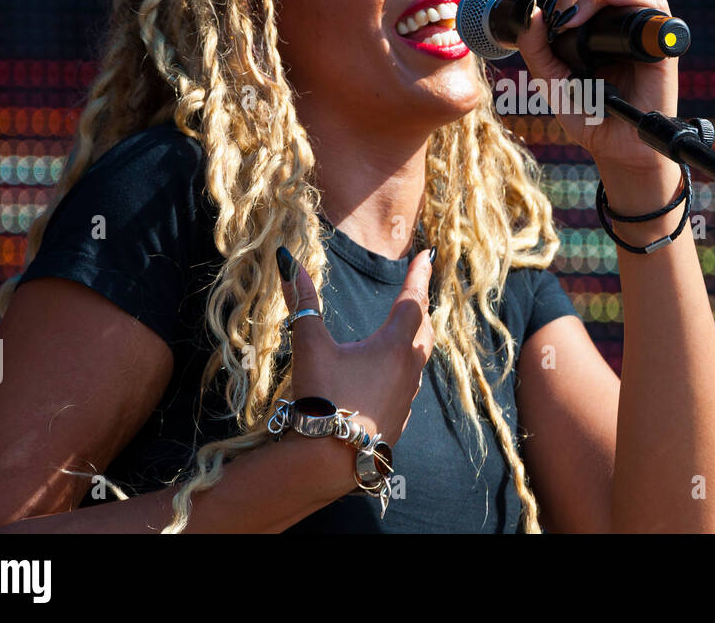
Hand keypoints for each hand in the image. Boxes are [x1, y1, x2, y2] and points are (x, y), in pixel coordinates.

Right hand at [277, 246, 434, 446]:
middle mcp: (408, 370)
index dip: (418, 276)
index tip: (427, 256)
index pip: (413, 300)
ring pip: (418, 361)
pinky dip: (404, 373)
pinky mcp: (399, 421)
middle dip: (421, 307)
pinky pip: (408, 388)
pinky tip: (392, 379)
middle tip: (419, 290)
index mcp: (393, 346)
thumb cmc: (322, 398)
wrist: (328, 460)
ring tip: (410, 330)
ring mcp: (407, 398)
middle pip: (424, 330)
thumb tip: (288, 260)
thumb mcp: (310, 345)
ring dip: (415, 340)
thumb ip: (303, 302)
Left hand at [514, 0, 678, 172]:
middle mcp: (621, 23)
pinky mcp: (661, 43)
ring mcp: (642, 31)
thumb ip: (535, 49)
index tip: (549, 12)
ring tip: (574, 16)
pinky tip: (608, 5)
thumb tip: (533, 10)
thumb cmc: (588, 117)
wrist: (618, 148)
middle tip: (560, 14)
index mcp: (596, 27)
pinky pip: (654, 4)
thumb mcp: (550, 81)